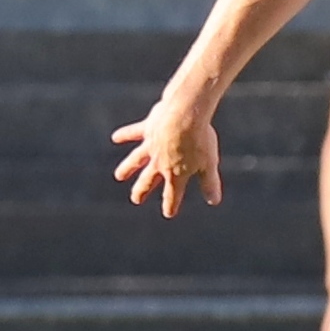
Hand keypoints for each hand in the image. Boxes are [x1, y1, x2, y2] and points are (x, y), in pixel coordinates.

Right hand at [111, 97, 220, 216]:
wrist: (184, 116)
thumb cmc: (199, 140)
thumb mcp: (209, 164)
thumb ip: (209, 183)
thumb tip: (213, 201)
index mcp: (176, 173)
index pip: (173, 194)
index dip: (171, 205)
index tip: (168, 214)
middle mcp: (160, 163)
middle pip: (149, 180)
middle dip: (142, 191)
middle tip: (135, 200)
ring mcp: (151, 146)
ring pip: (136, 160)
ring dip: (127, 168)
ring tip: (119, 176)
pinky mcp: (148, 129)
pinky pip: (134, 133)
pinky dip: (124, 135)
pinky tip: (115, 137)